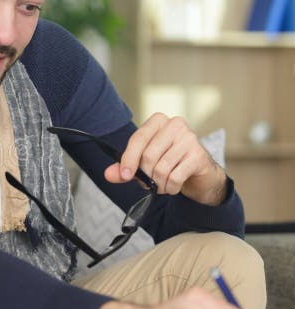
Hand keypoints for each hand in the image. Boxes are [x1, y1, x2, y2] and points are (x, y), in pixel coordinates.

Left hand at [104, 113, 226, 205]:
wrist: (200, 175)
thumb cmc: (170, 163)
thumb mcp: (144, 164)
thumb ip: (125, 168)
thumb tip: (108, 175)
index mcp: (158, 121)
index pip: (138, 139)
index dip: (128, 159)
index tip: (124, 175)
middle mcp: (175, 125)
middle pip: (148, 155)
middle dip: (145, 175)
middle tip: (149, 183)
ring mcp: (189, 139)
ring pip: (161, 168)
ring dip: (158, 184)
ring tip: (161, 185)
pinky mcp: (199, 155)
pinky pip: (175, 177)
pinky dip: (170, 187)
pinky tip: (172, 187)